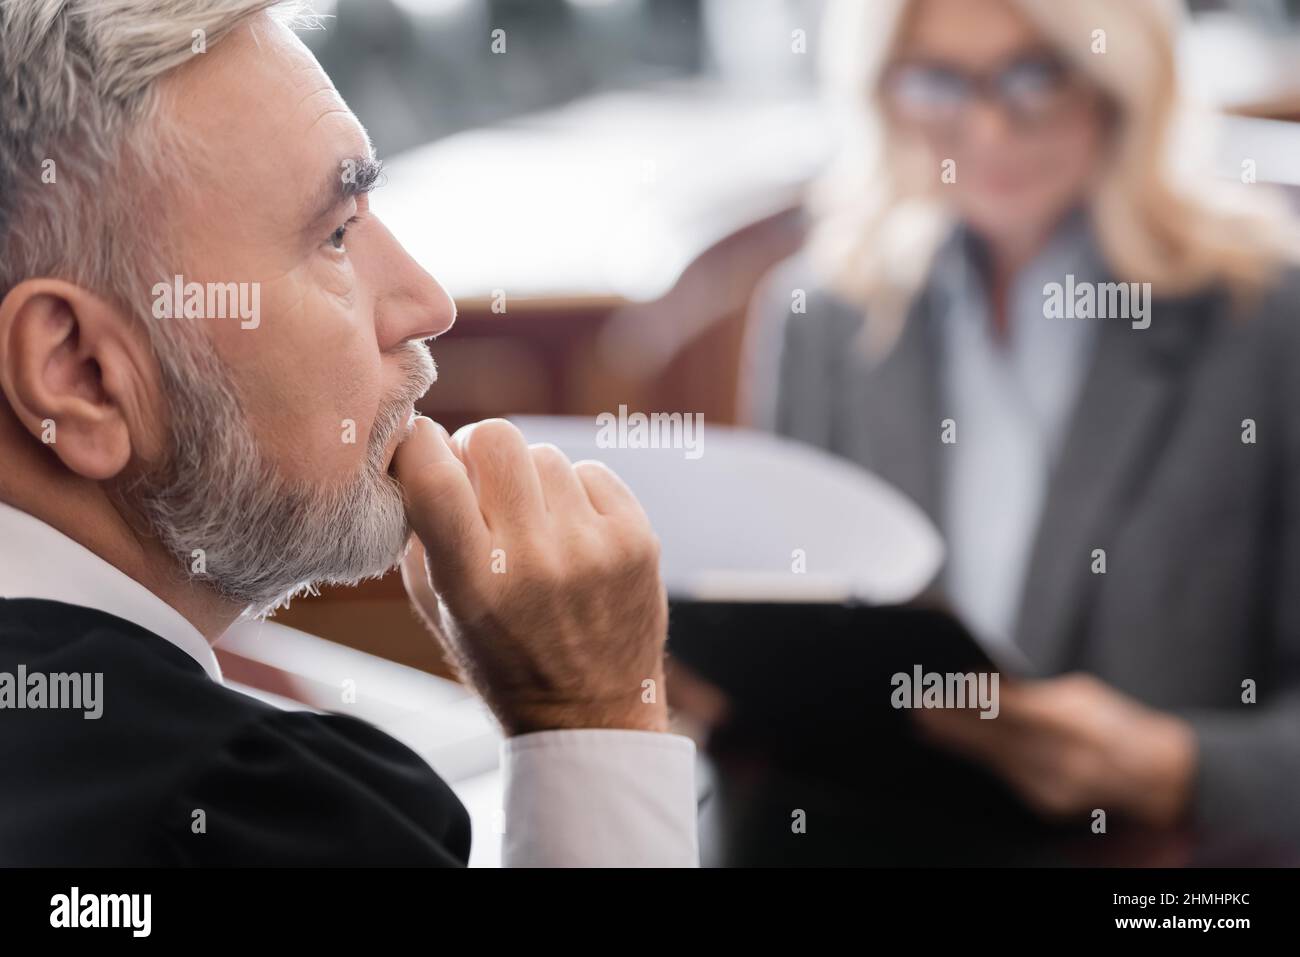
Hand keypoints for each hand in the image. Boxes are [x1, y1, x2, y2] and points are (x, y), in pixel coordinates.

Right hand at [394, 417, 668, 736]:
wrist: (592, 711)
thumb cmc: (501, 656)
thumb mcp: (439, 608)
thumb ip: (419, 529)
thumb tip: (421, 447)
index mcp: (473, 582)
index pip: (433, 475)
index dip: (419, 444)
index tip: (421, 449)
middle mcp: (534, 560)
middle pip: (496, 438)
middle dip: (478, 451)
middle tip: (481, 482)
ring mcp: (592, 547)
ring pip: (545, 454)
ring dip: (530, 480)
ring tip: (534, 526)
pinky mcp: (637, 538)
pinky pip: (592, 473)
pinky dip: (576, 495)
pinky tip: (573, 535)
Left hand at [914, 672, 1196, 826]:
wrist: (1153, 775)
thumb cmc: (1115, 724)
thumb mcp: (1079, 693)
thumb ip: (1032, 693)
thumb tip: (985, 682)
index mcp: (1076, 724)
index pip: (1015, 711)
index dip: (978, 701)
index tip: (948, 687)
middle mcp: (1064, 759)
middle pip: (997, 738)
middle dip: (954, 723)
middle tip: (919, 706)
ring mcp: (1055, 787)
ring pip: (994, 760)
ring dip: (957, 741)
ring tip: (924, 723)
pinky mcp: (1046, 804)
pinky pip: (1005, 776)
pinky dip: (980, 758)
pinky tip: (954, 744)